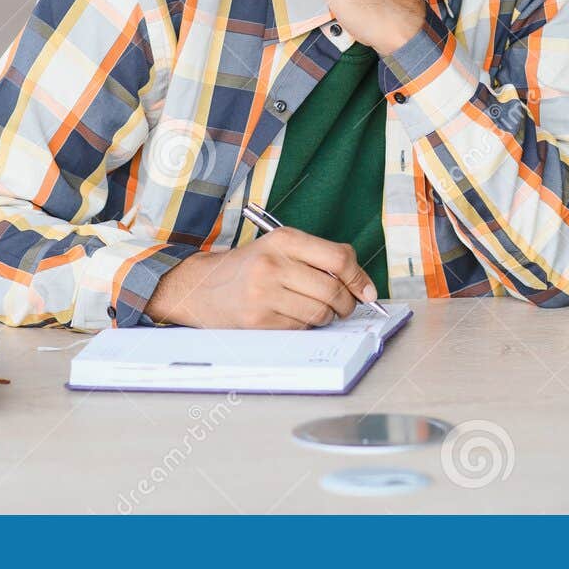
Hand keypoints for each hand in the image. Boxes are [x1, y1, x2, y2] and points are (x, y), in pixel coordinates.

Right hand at [143, 228, 376, 328]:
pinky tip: (292, 317)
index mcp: (283, 239)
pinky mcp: (257, 321)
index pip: (338, 258)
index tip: (367, 291)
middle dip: (346, 304)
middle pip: (333, 290)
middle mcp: (273, 264)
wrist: (202, 286)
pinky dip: (305, 327)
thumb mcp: (281, 248)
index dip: (360, 278)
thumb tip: (363, 285)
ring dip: (327, 317)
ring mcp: (263, 294)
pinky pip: (300, 329)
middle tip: (344, 306)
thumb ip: (321, 257)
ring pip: (320, 313)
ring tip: (317, 311)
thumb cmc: (250, 267)